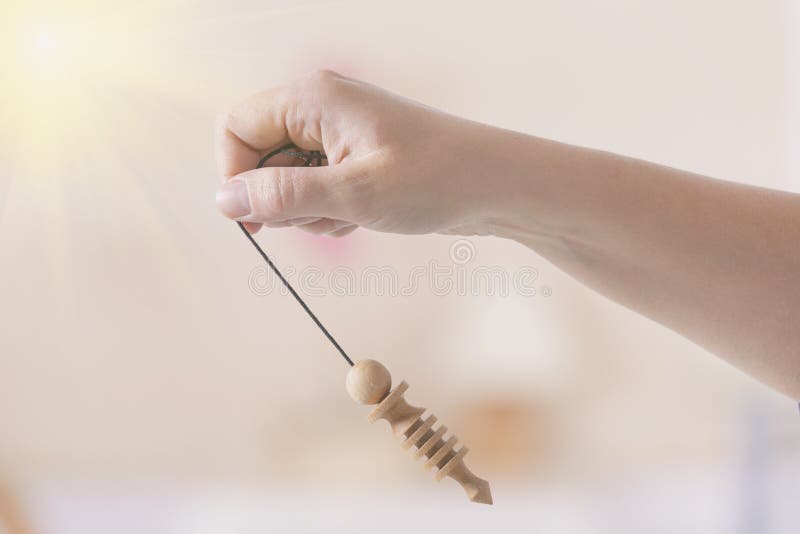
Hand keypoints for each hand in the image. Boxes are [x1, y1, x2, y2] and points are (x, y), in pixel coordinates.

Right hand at [215, 70, 504, 236]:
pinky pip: (317, 183)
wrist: (495, 185)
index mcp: (314, 98)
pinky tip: (363, 214)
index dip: (235, 176)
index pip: (236, 127)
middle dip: (279, 197)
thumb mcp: (352, 194)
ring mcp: (339, 130)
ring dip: (309, 208)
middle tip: (322, 216)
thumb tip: (224, 200)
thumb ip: (283, 195)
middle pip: (260, 153)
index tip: (254, 220)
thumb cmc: (434, 180)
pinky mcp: (354, 153)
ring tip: (352, 214)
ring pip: (288, 175)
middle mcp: (321, 106)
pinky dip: (330, 207)